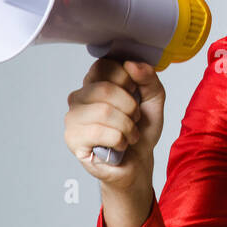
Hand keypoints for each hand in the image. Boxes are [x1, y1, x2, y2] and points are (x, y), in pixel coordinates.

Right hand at [64, 57, 166, 193]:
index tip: (135, 94)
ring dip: (127, 126)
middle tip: (134, 118)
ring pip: (104, 111)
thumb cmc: (140, 130)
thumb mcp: (153, 99)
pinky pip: (101, 133)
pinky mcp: (73, 138)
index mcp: (96, 81)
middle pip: (106, 89)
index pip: (105, 65)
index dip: (128, 80)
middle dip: (130, 107)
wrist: (138, 162)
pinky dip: (120, 140)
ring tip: (129, 134)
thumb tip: (131, 64)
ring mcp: (73, 117)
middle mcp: (80, 96)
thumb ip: (148, 78)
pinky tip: (120, 146)